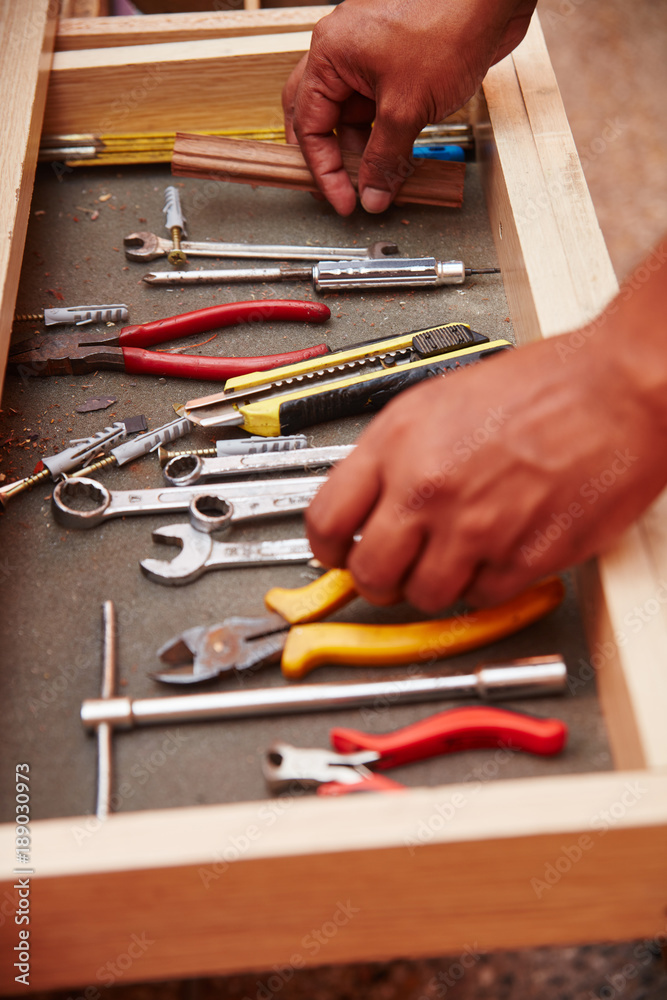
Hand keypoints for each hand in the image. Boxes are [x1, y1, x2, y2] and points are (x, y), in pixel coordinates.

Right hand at [283, 0, 536, 214]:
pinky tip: (395, 158)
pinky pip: (378, 105)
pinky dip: (382, 134)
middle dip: (331, 157)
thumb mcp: (406, 108)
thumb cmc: (447, 26)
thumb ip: (385, 158)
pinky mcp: (398, 62)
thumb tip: (371, 194)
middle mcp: (344, 51)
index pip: (309, 124)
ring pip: (352, 113)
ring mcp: (371, 55)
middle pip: (320, 116)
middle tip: (342, 191)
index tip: (342, 201)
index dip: (323, 169)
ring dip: (361, 149)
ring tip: (376, 181)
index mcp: (330, 54)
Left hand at [305, 243, 666, 608]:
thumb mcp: (439, 401)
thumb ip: (393, 455)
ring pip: (424, 597)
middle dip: (377, 579)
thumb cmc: (544, 386)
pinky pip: (482, 599)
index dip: (327, 548)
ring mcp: (476, 527)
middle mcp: (429, 488)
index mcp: (398, 443)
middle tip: (394, 570)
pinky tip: (498, 552)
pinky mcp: (523, 558)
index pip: (325, 521)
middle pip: (369, 574)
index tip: (337, 555)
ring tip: (455, 558)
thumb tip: (365, 498)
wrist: (618, 388)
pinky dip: (486, 586)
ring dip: (434, 586)